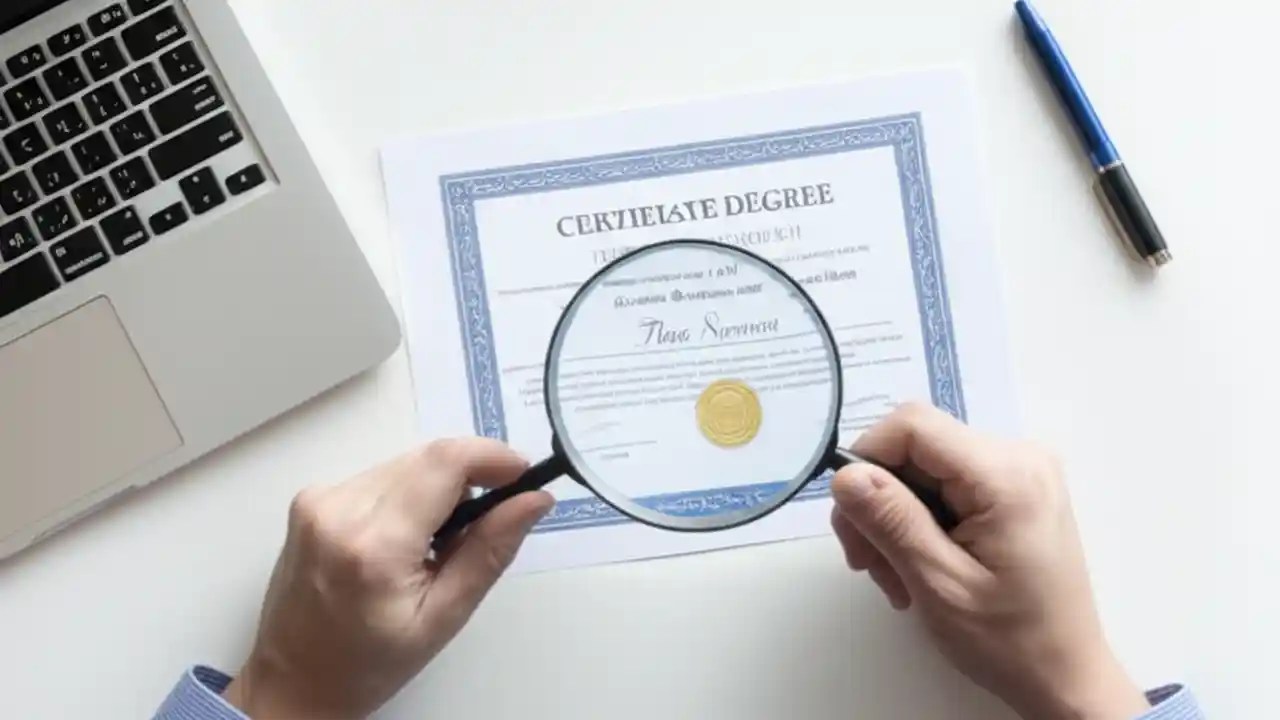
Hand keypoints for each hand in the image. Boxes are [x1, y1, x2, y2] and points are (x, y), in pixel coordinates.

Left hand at [222, 439, 552, 718]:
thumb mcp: (443, 617)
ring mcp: (318, 500)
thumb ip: (490, 551)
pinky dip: (405, 497)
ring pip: (404, 464)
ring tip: (436, 544)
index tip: (522, 474)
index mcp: (375, 545)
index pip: (444, 463)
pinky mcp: (310, 500)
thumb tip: (535, 498)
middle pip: (427, 459)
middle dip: (467, 479)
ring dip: (435, 490)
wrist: (293, 681)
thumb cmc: (370, 664)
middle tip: (484, 524)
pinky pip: (378, 477)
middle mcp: (339, 508)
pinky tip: (403, 540)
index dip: (491, 456)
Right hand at [830, 404, 1149, 719]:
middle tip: (866, 564)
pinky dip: (921, 521)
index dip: (867, 458)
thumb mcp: (939, 584)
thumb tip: (845, 474)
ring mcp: (1021, 471)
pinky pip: (947, 485)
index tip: (852, 516)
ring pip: (923, 469)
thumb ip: (891, 521)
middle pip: (915, 449)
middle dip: (878, 502)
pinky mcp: (1015, 489)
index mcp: (1007, 474)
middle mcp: (1019, 457)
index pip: (913, 425)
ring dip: (895, 519)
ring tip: (897, 578)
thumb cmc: (1011, 641)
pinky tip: (919, 566)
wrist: (1066, 676)